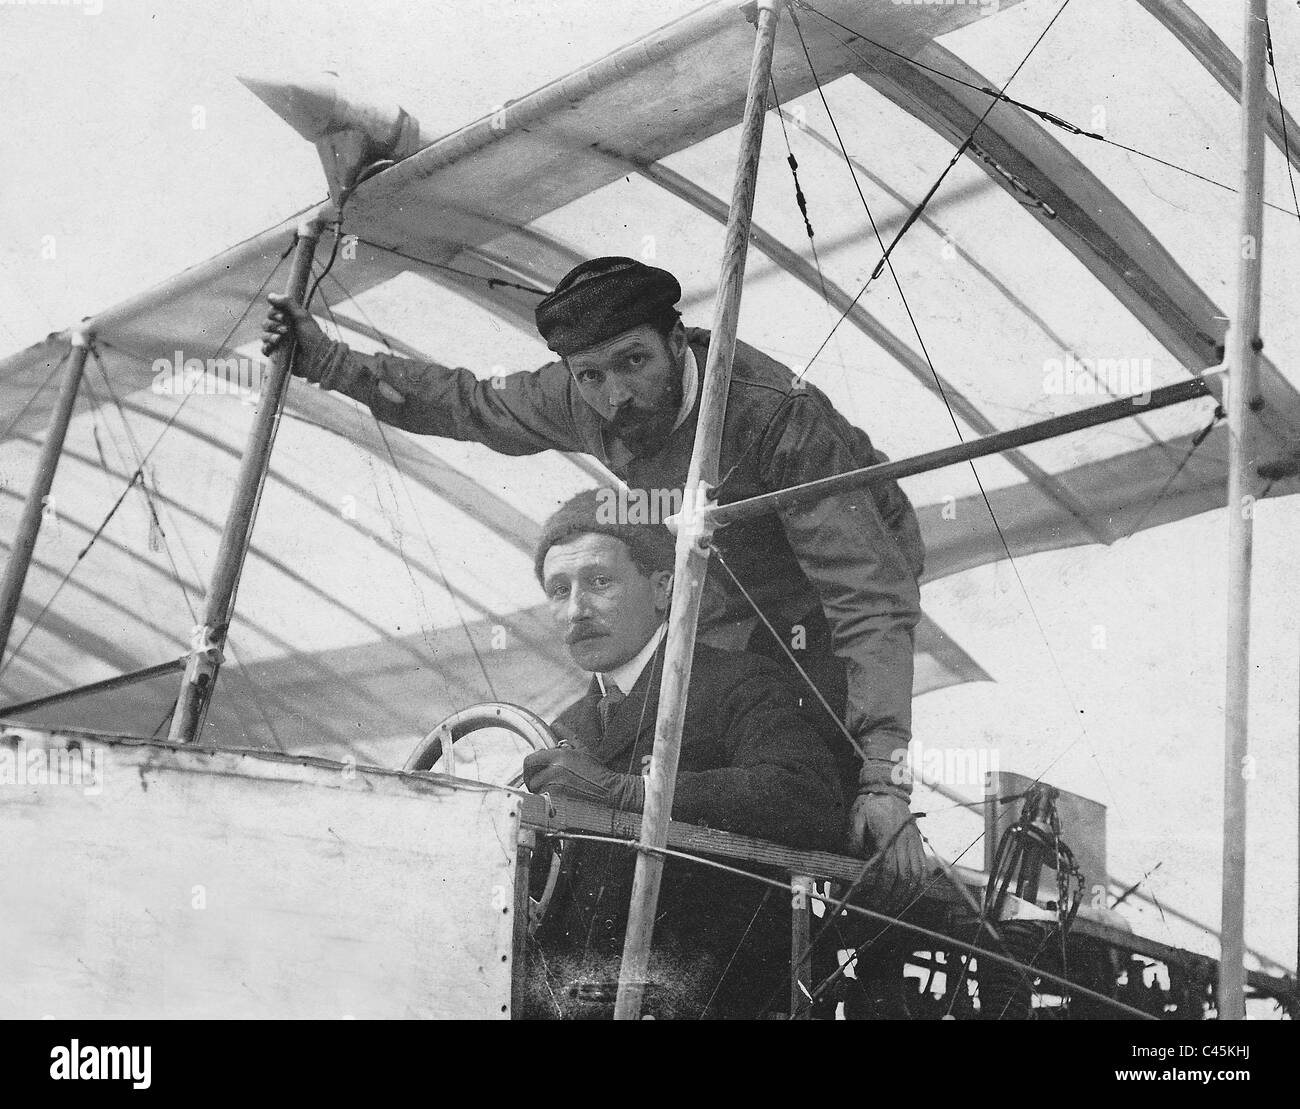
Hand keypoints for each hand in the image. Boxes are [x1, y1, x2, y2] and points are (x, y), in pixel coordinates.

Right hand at [260, 293, 330, 375]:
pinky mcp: (277, 354)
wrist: (317, 357)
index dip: (274, 314)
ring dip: (270, 337)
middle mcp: (282, 330)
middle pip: (265, 324)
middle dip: (273, 326)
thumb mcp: (302, 316)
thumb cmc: (312, 336)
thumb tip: (270, 296)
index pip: (271, 313)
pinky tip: (274, 347)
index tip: (283, 318)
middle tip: (286, 330)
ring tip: (281, 340)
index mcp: (288, 319)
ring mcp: (279, 343)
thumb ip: (287, 303)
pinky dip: (266, 348)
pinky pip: (264, 349)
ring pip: (263, 336)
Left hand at [522, 747, 644, 811]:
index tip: (534, 772)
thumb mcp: (583, 750)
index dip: (529, 768)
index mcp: (559, 756)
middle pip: (530, 778)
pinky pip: (543, 801)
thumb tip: (555, 724)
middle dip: (534, 781)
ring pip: (536, 791)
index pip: (529, 761)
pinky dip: (547, 802)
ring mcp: (555, 787)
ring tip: (555, 792)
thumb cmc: (597, 771)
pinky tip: (558, 801)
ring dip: (541, 792)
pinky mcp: (558, 801)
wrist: (610, 791)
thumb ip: (567, 736)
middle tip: (542, 784)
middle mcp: (554, 770)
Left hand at [848, 792, 926, 913]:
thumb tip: (851, 864)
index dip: (880, 888)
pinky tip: (907, 895)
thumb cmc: (869, 806)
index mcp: (887, 835)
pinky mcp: (920, 846)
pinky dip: (917, 887)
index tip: (870, 899)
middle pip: (902, 877)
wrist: (888, 790)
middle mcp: (904, 841)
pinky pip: (923, 871)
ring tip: (891, 906)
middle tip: (878, 908)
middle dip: (890, 897)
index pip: (888, 868)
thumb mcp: (855, 818)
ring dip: (904, 896)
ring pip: (915, 877)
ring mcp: (914, 844)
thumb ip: (852, 841)